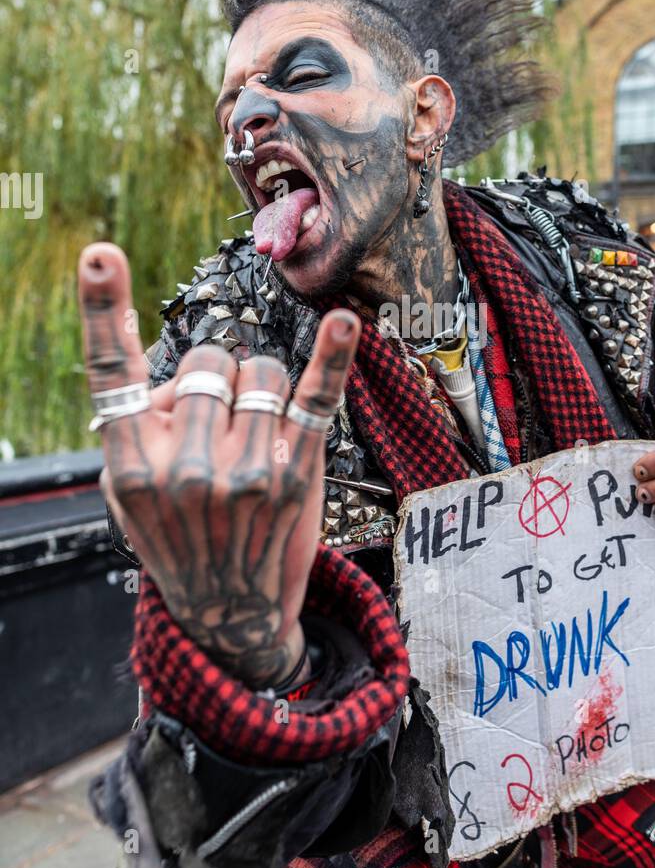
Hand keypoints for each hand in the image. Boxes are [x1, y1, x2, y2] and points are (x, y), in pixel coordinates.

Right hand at [78, 242, 359, 688]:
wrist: (229, 613)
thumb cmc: (177, 533)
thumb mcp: (128, 490)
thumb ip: (142, 422)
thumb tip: (187, 370)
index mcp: (129, 462)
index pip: (111, 374)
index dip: (104, 310)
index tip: (100, 254)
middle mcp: (182, 465)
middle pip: (209, 358)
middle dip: (217, 378)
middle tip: (218, 427)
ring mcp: (242, 472)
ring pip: (261, 369)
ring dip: (262, 387)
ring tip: (254, 432)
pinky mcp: (295, 475)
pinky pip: (314, 399)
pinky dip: (332, 357)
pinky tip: (342, 322)